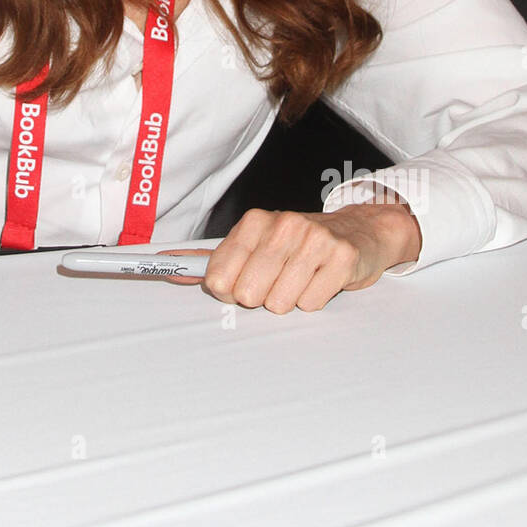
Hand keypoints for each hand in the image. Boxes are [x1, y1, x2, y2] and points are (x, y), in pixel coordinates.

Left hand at [160, 200, 422, 312]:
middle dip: (261, 297)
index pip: (219, 277)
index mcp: (255, 222)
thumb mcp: (255, 244)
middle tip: (278, 280)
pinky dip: (315, 300)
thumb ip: (212, 260)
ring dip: (290, 300)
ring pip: (280, 303)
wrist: (358, 231)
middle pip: (248, 294)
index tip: (242, 283)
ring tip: (301, 279)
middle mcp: (283, 225)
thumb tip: (167, 268)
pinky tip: (322, 281)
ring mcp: (315, 240)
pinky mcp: (342, 259)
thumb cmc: (298, 244)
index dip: (229, 290)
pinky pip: (311, 304)